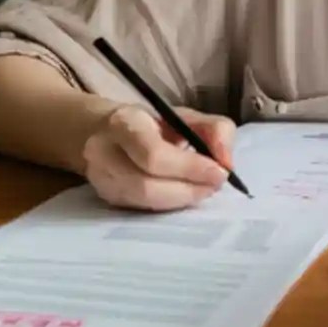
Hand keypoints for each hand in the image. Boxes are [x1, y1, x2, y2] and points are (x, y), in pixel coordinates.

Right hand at [81, 103, 236, 210]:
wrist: (101, 131)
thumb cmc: (151, 124)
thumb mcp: (185, 116)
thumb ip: (215, 130)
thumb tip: (227, 163)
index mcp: (124, 123)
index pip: (154, 155)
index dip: (191, 168)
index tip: (220, 172)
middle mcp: (103, 153)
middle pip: (147, 186)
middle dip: (189, 190)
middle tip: (215, 185)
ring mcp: (101, 180)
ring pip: (144, 203)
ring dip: (181, 201)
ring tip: (204, 190)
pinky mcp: (107, 200)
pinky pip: (142, 210)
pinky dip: (170, 206)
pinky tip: (185, 196)